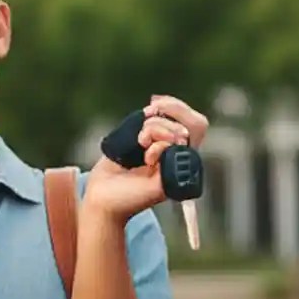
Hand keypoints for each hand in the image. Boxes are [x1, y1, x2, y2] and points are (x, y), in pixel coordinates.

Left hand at [83, 94, 209, 222]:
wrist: (101, 196)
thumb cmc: (112, 170)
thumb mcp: (128, 138)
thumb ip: (146, 124)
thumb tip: (155, 106)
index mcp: (173, 148)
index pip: (193, 121)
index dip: (176, 106)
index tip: (152, 102)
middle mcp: (179, 158)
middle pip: (197, 124)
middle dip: (173, 112)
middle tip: (147, 115)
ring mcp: (178, 169)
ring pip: (184, 133)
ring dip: (156, 129)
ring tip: (141, 143)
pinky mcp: (173, 180)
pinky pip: (176, 151)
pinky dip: (158, 147)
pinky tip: (146, 158)